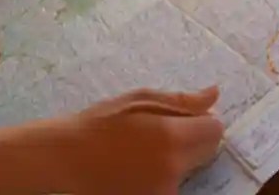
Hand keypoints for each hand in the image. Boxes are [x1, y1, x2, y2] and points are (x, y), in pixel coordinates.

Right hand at [0, 86, 223, 194]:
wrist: (63, 160)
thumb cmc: (98, 124)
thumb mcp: (138, 101)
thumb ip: (181, 101)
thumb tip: (214, 95)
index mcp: (171, 137)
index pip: (215, 130)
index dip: (202, 123)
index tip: (185, 122)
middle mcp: (172, 170)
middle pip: (206, 153)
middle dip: (192, 142)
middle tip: (158, 137)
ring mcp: (163, 193)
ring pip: (189, 172)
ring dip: (177, 162)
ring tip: (141, 154)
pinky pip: (173, 188)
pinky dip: (162, 179)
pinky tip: (137, 170)